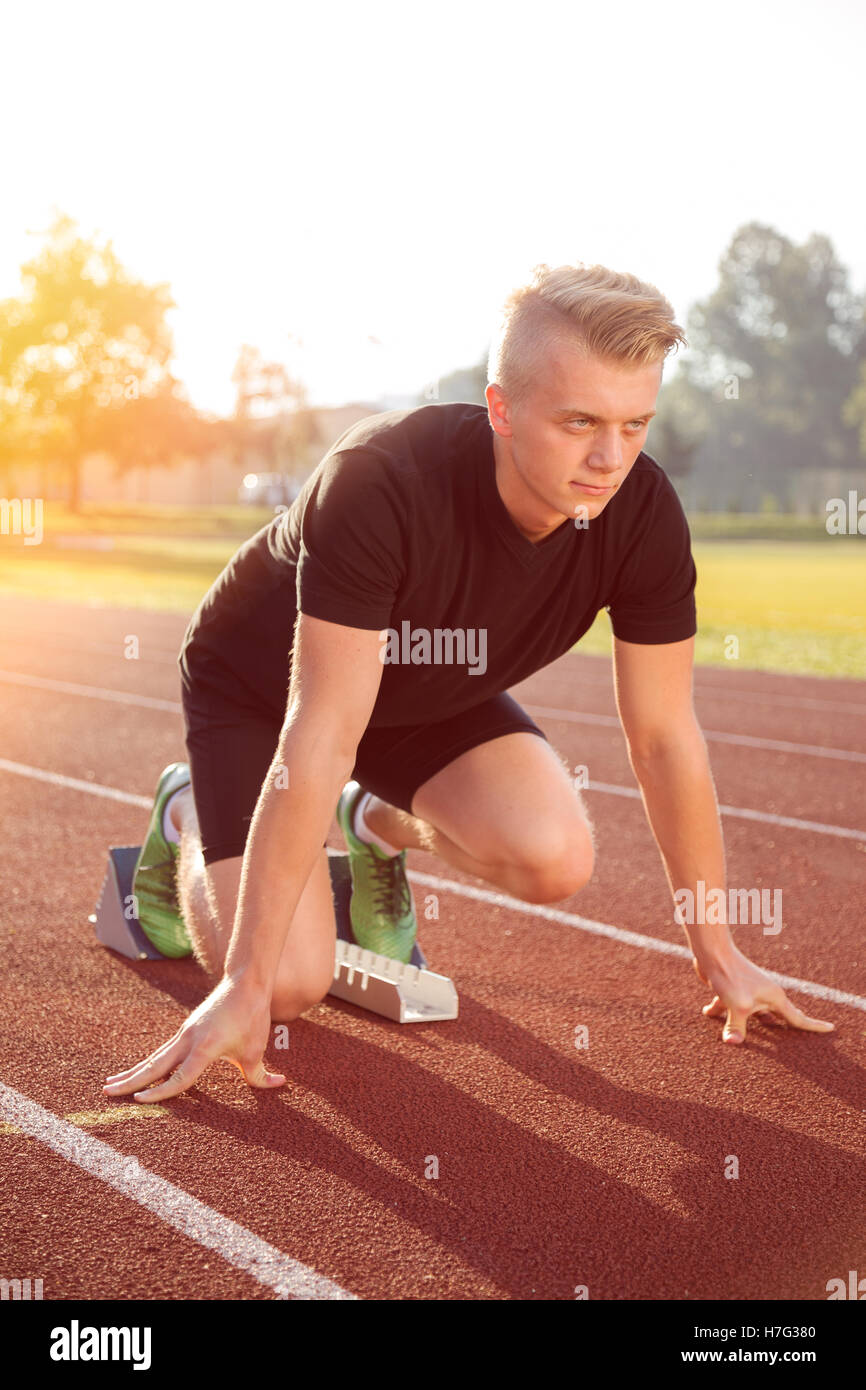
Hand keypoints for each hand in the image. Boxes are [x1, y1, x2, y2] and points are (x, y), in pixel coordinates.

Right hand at [102, 976, 284, 1101]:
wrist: (245, 983)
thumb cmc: (252, 1017)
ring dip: (133, 1072)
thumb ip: (262, 1074)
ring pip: (154, 1058)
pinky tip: (138, 1072)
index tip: (141, 1102)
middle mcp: (188, 1040)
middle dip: (131, 1081)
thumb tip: (279, 1085)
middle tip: (106, 1092)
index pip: (180, 1077)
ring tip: (110, 1084)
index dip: (161, 1092)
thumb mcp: (257, 1049)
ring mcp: (184, 1034)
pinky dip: (149, 1063)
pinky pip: (163, 1051)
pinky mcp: (186, 1030)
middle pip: (154, 1065)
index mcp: (205, 1047)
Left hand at [693, 947, 835, 1044]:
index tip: (831, 1029)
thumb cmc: (731, 976)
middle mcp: (765, 995)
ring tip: (751, 1040)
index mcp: (775, 998)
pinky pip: (731, 1006)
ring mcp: (749, 992)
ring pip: (752, 1014)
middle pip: (777, 1018)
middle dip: (783, 1030)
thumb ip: (737, 1027)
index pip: (798, 1018)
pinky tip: (708, 1013)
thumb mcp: (737, 1006)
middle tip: (796, 1043)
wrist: (713, 952)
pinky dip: (721, 1011)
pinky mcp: (733, 989)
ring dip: (748, 1025)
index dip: (814, 1026)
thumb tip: (733, 1043)